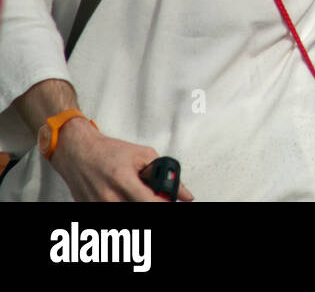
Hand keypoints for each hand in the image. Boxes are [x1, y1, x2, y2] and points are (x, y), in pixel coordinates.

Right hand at [47, 117, 193, 201]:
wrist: (77, 152)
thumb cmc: (108, 151)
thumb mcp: (142, 154)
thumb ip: (165, 174)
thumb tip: (185, 194)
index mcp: (122, 180)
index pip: (150, 202)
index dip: (165, 203)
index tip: (174, 201)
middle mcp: (108, 197)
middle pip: (139, 210)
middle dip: (153, 203)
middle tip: (157, 196)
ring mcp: (98, 206)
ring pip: (127, 215)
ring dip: (138, 204)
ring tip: (137, 192)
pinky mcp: (91, 210)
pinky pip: (114, 215)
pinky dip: (124, 205)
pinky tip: (125, 196)